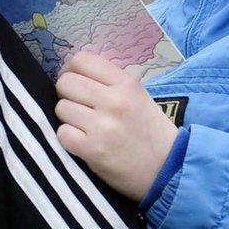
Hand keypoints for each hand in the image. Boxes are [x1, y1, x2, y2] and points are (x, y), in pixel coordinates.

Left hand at [55, 52, 177, 200]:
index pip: (82, 60)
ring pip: (61, 108)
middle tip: (77, 106)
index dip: (71, 70)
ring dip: (68, 118)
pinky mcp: (92, 150)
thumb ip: (110, 83)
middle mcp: (113, 100)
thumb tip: (75, 75)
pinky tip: (82, 142)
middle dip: (66, 94)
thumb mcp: (139, 97)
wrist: (168, 168)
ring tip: (84, 127)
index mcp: (126, 83)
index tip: (74, 82)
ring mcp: (101, 126)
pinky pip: (62, 133)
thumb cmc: (151, 131)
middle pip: (65, 83)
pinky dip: (68, 138)